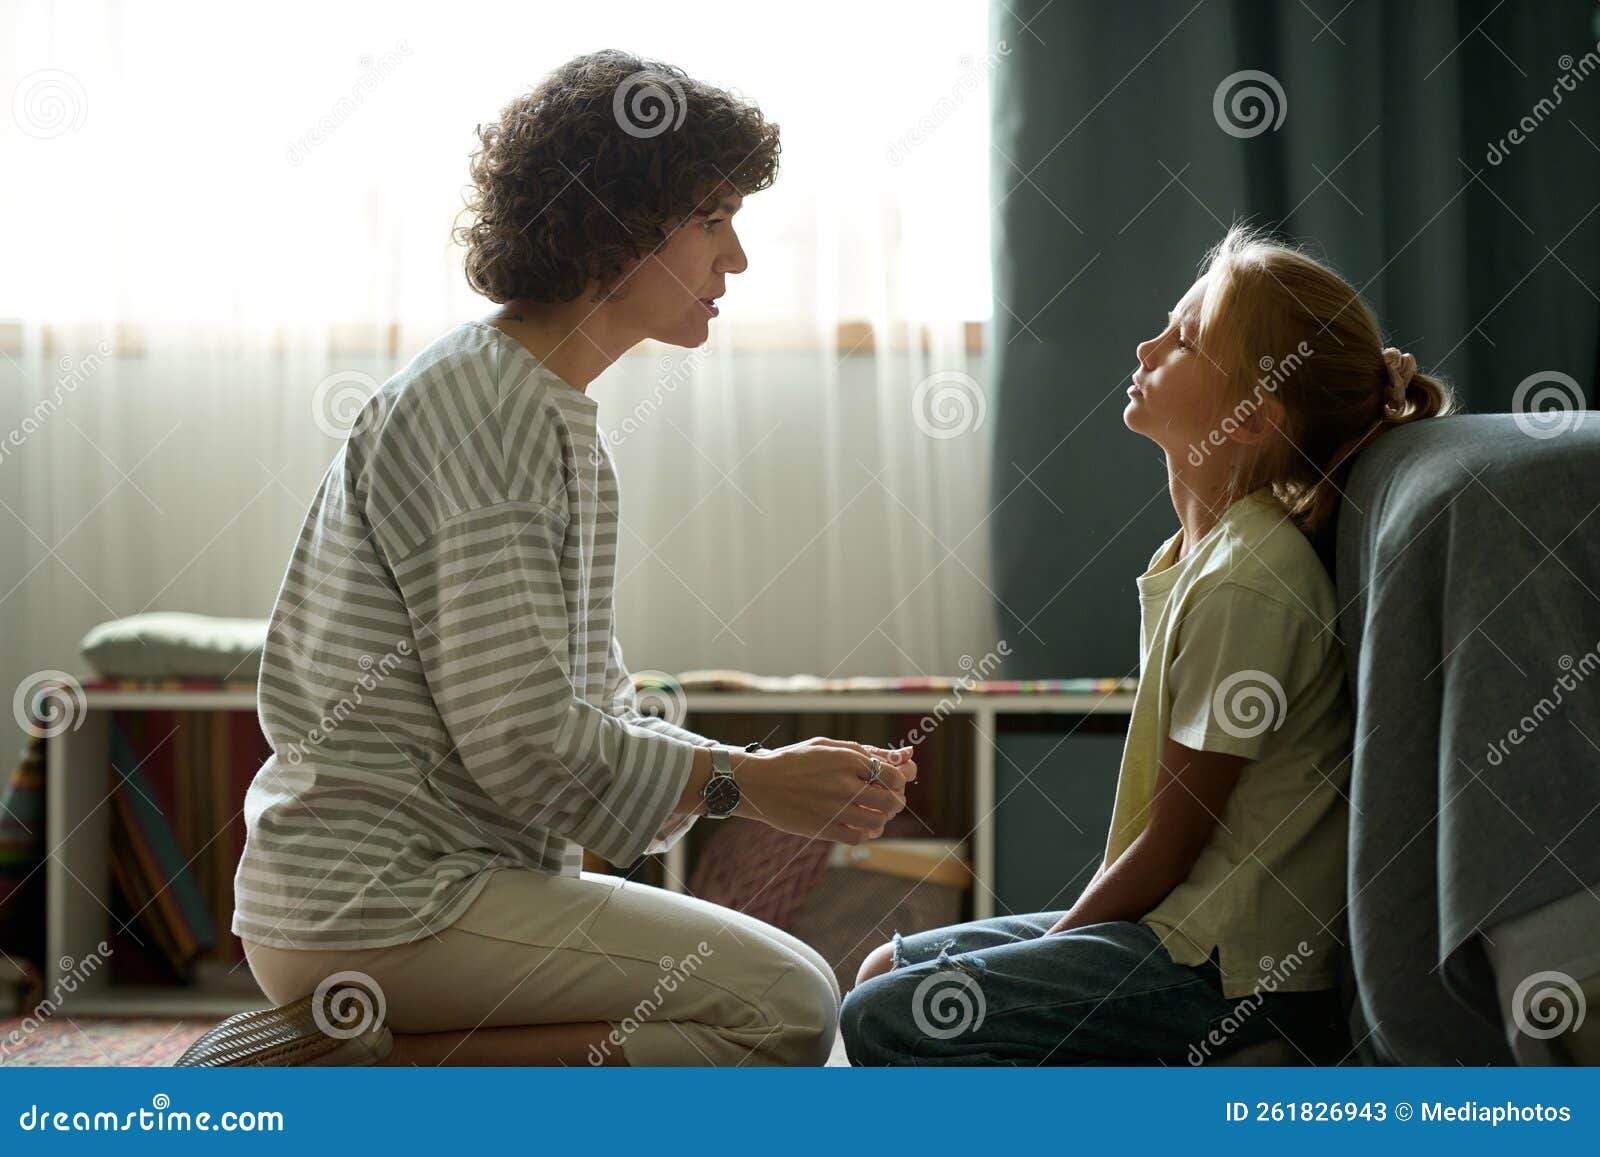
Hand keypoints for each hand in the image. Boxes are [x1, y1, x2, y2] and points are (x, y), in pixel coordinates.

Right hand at [738, 738, 916, 844]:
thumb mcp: (830, 747)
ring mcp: (833, 808)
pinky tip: (858, 825)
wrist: (759, 783)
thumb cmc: (796, 761)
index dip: (899, 782)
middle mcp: (843, 784)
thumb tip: (909, 755)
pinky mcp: (823, 829)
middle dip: (894, 802)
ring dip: (881, 819)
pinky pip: (858, 838)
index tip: (892, 783)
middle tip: (887, 801)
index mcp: (847, 759)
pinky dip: (865, 834)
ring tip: (872, 813)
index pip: (893, 776)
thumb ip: (869, 751)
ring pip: (877, 821)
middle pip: (890, 801)